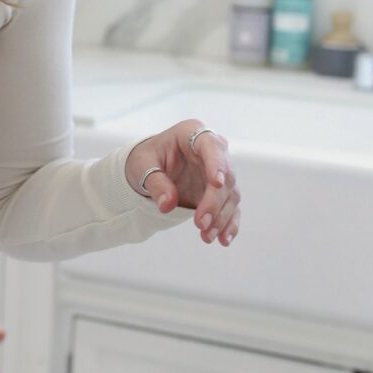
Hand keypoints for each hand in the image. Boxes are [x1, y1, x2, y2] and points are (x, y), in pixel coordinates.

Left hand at [124, 120, 240, 246]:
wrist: (148, 169)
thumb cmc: (145, 159)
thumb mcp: (141, 166)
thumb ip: (155, 182)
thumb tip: (167, 204)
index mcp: (192, 133)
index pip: (211, 146)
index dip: (217, 164)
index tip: (217, 183)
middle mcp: (211, 150)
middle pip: (225, 175)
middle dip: (214, 201)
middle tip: (200, 223)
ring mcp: (219, 171)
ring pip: (230, 194)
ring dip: (221, 217)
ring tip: (207, 236)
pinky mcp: (220, 192)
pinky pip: (231, 207)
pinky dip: (229, 224)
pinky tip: (223, 239)